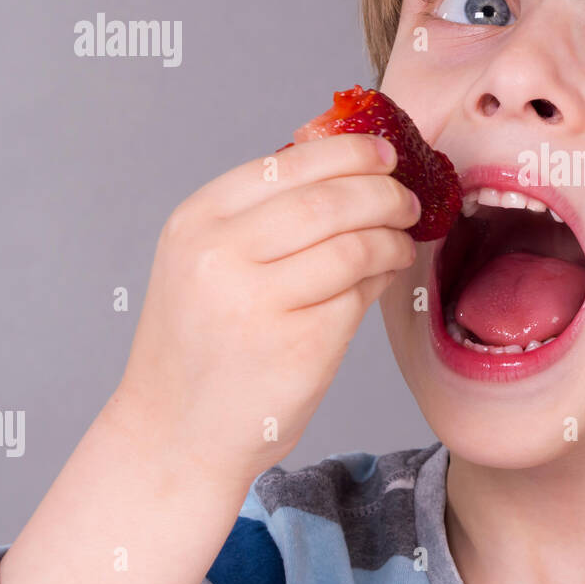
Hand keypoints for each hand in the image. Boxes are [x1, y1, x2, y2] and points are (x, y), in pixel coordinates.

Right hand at [116, 133, 420, 483]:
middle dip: (384, 193)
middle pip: (330, 200)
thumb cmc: (204, 341)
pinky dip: (383, 277)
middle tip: (408, 200)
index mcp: (197, 220)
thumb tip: (353, 164)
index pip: (288, 163)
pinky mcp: (299, 344)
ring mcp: (257, 302)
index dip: (349, 151)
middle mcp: (220, 255)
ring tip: (402, 240)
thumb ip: (266, 213)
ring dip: (393, 237)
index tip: (385, 152)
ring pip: (354, 245)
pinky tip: (385, 275)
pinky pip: (359, 294)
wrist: (176, 432)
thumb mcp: (207, 259)